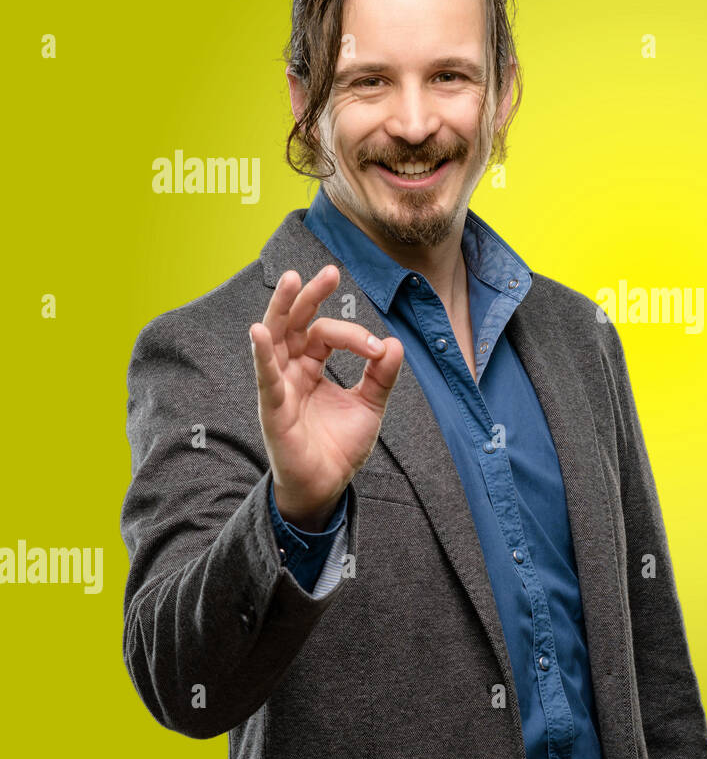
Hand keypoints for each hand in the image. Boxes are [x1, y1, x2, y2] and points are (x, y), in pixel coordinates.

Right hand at [250, 265, 403, 530]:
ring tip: (291, 280)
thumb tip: (394, 343)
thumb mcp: (370, 406)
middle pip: (295, 324)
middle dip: (310, 296)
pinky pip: (265, 377)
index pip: (325, 334)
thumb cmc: (340, 446)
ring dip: (282, 309)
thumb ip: (381, 375)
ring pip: (276, 340)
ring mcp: (279, 387)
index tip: (377, 349)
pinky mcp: (273, 408)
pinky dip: (262, 354)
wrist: (328, 486)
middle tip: (329, 272)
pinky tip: (259, 331)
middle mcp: (291, 371)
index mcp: (311, 366)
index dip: (353, 335)